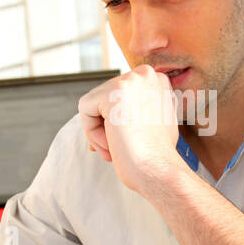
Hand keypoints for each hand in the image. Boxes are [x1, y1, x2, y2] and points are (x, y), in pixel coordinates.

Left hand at [77, 65, 183, 194]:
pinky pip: (84, 109)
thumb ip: (137, 108)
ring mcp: (130, 80)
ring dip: (99, 131)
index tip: (127, 140)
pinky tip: (112, 143)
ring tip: (119, 146)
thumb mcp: (153, 121)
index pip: (118, 95)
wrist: (159, 171)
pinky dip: (91, 132)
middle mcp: (145, 74)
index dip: (116, 120)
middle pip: (103, 97)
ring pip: (92, 104)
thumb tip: (109, 112)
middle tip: (121, 147)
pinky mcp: (112, 93)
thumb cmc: (156, 155)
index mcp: (156, 80)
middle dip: (106, 126)